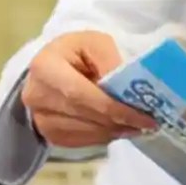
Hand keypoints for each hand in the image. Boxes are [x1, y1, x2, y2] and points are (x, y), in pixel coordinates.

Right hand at [22, 31, 159, 147]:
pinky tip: (117, 127)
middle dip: (120, 120)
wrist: (50, 69)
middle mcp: (37, 96)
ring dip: (115, 131)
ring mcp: (40, 119)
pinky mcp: (48, 134)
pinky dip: (105, 136)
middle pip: (86, 115)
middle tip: (148, 123)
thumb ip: (110, 61)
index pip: (81, 94)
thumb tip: (129, 88)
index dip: (114, 107)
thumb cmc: (76, 53)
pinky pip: (83, 141)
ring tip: (136, 125)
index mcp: (45, 67)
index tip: (145, 115)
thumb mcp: (94, 43)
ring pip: (87, 132)